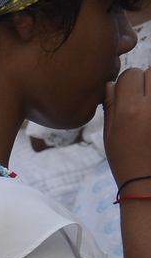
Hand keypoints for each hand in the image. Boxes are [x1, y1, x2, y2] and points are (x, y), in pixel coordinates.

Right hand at [104, 68, 150, 190]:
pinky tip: (150, 120)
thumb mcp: (110, 135)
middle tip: (142, 101)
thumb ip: (110, 105)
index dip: (127, 83)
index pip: (131, 74)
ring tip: (149, 111)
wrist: (150, 182)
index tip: (126, 97)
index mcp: (129, 110)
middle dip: (146, 82)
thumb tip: (111, 84)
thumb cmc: (127, 160)